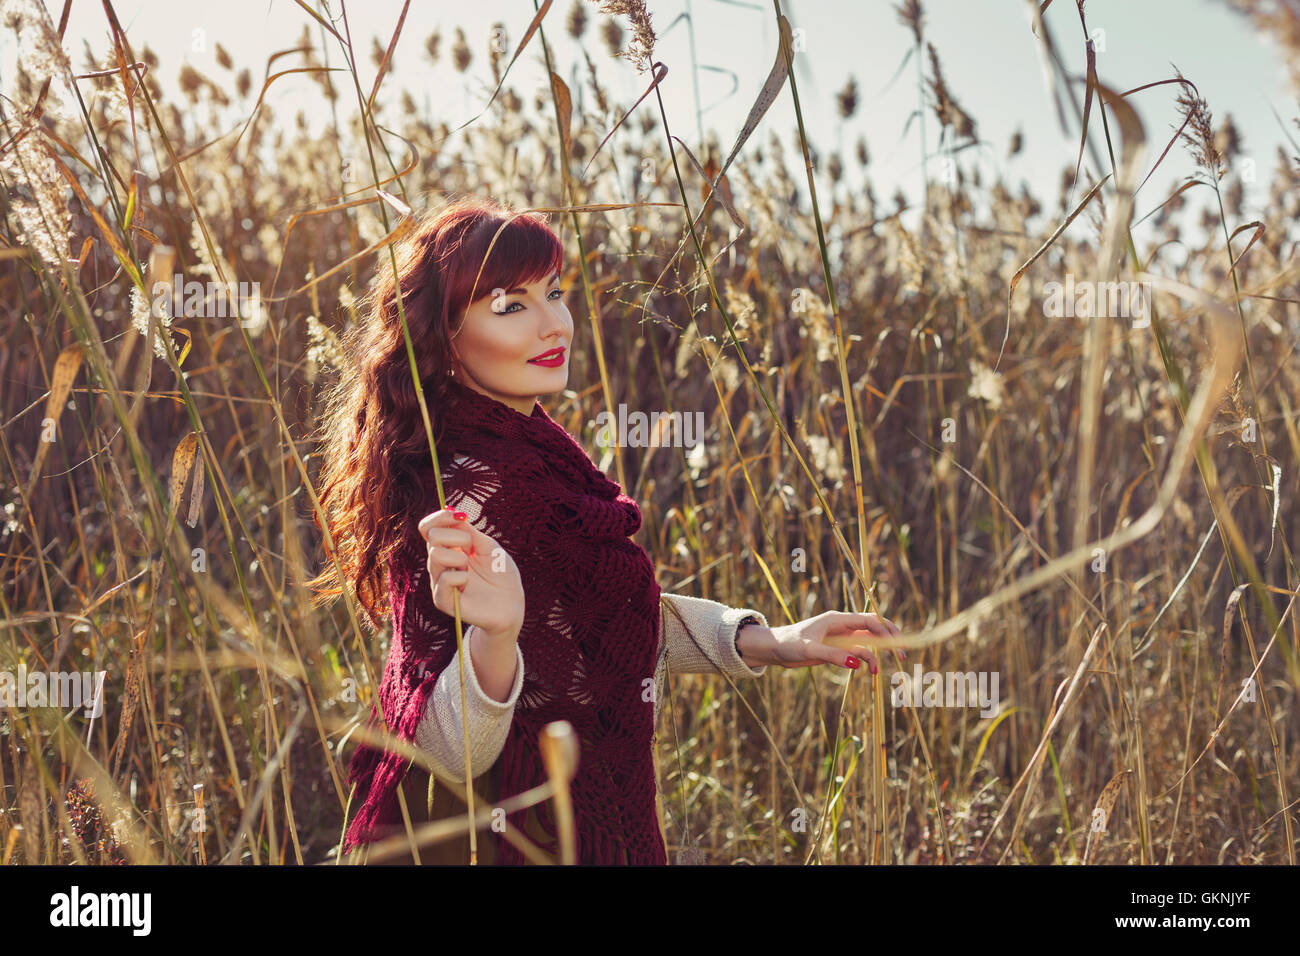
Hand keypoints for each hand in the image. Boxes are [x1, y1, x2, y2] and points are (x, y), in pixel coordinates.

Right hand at [417, 507, 523, 640]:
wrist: (511, 604)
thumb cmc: (500, 574)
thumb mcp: (487, 546)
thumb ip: (468, 531)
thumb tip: (452, 511)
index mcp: (448, 548)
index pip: (428, 528)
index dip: (439, 518)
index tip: (460, 517)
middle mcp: (440, 563)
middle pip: (431, 537)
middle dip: (457, 538)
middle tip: (472, 550)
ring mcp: (439, 581)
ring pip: (436, 555)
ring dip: (460, 558)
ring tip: (470, 570)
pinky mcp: (442, 600)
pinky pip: (444, 580)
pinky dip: (460, 577)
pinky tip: (468, 583)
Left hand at [739, 610, 903, 674]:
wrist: (775, 649)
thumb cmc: (789, 644)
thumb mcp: (810, 650)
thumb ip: (833, 656)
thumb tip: (858, 663)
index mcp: (837, 619)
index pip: (868, 621)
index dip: (885, 630)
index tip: (895, 645)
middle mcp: (843, 626)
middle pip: (874, 627)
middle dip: (890, 638)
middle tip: (903, 654)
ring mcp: (841, 638)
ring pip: (868, 642)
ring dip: (879, 653)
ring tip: (884, 668)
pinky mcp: (838, 649)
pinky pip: (859, 652)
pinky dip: (867, 660)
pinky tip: (869, 671)